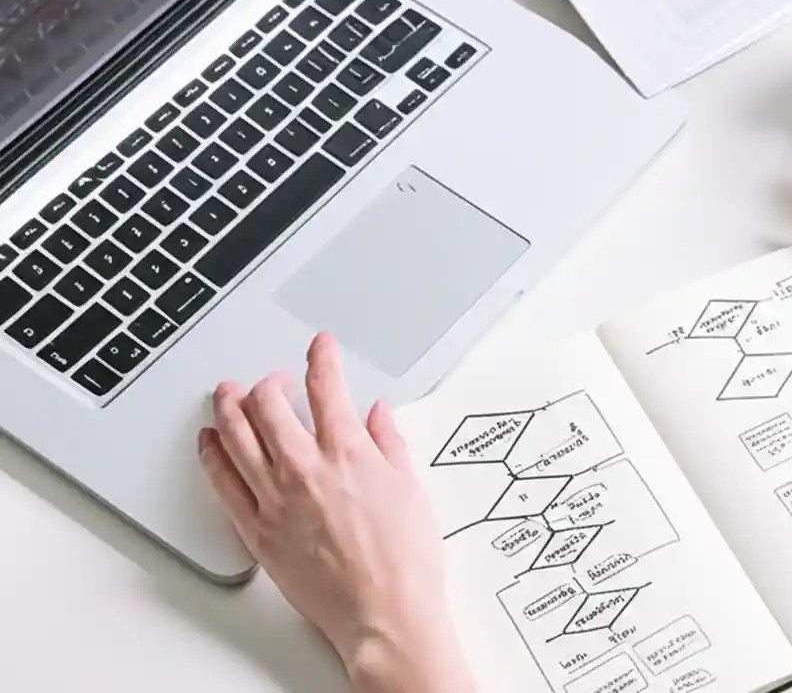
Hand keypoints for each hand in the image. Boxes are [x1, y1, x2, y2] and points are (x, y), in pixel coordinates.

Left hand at [198, 333, 472, 692]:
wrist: (385, 615)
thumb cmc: (405, 563)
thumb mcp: (412, 490)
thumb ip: (390, 444)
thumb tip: (378, 415)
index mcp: (350, 454)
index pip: (327, 388)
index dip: (321, 358)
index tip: (318, 347)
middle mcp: (306, 469)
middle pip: (270, 406)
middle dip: (268, 381)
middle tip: (271, 378)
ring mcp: (276, 500)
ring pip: (237, 437)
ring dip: (228, 407)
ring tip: (226, 393)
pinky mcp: (257, 531)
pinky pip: (223, 483)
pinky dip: (211, 456)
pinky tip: (209, 443)